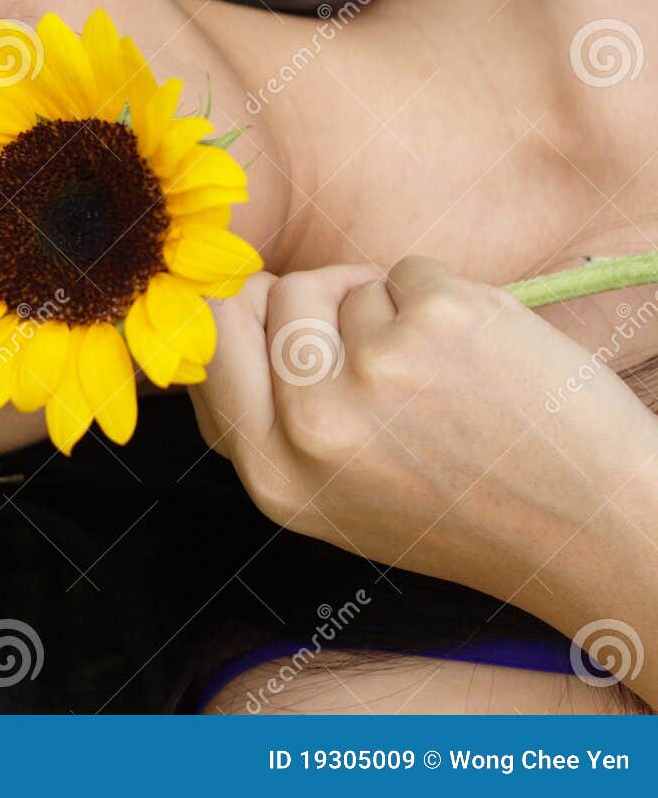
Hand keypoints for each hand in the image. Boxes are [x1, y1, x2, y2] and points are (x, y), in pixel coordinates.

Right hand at [187, 255, 657, 614]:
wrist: (593, 527)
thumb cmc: (461, 509)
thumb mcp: (330, 499)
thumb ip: (265, 420)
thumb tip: (213, 313)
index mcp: (273, 477)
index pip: (204, 345)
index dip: (236, 312)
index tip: (274, 312)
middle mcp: (310, 427)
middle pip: (267, 296)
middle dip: (316, 299)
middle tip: (371, 337)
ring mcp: (372, 371)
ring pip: (342, 284)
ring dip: (387, 307)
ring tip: (439, 372)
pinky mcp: (437, 324)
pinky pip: (407, 271)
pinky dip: (444, 298)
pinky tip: (478, 356)